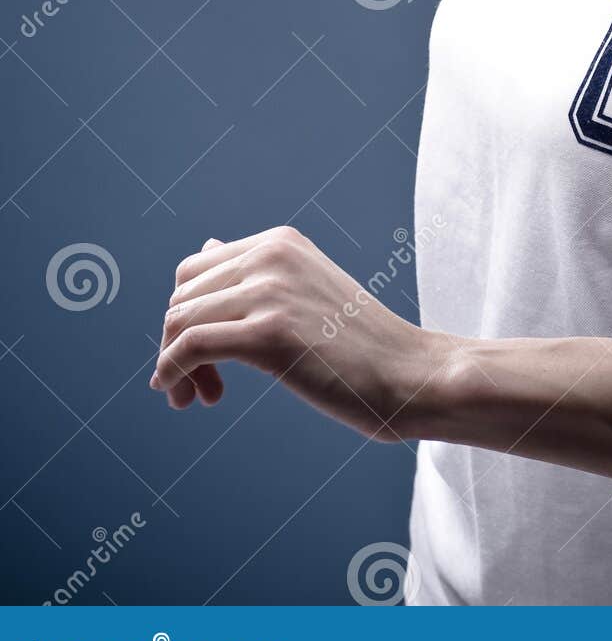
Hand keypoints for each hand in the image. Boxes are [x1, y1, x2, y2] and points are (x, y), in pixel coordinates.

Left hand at [150, 226, 445, 440]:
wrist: (411, 375)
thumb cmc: (361, 345)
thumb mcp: (304, 289)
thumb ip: (255, 269)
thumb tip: (207, 248)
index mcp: (280, 242)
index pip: (195, 271)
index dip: (187, 316)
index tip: (205, 359)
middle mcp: (271, 255)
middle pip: (181, 296)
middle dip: (177, 343)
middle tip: (201, 387)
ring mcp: (270, 290)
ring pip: (178, 322)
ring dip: (173, 366)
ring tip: (197, 397)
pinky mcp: (269, 332)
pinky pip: (189, 347)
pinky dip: (172, 372)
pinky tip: (181, 396)